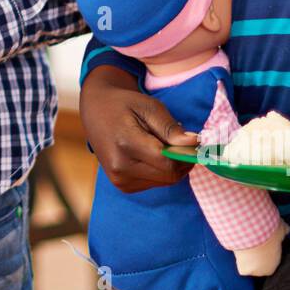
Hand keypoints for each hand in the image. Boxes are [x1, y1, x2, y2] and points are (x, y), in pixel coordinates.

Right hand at [79, 63, 198, 192]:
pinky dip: (161, 171)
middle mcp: (120, 167)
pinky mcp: (122, 185)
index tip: (194, 143)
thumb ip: (170, 128)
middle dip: (181, 161)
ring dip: (171, 166)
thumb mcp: (149, 107)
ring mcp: (119, 179)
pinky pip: (154, 183)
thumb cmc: (124, 104)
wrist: (96, 111)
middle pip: (168, 175)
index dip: (186, 155)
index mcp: (126, 144)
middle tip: (181, 142)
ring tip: (162, 144)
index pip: (168, 162)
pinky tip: (152, 154)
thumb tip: (193, 144)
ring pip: (164, 181)